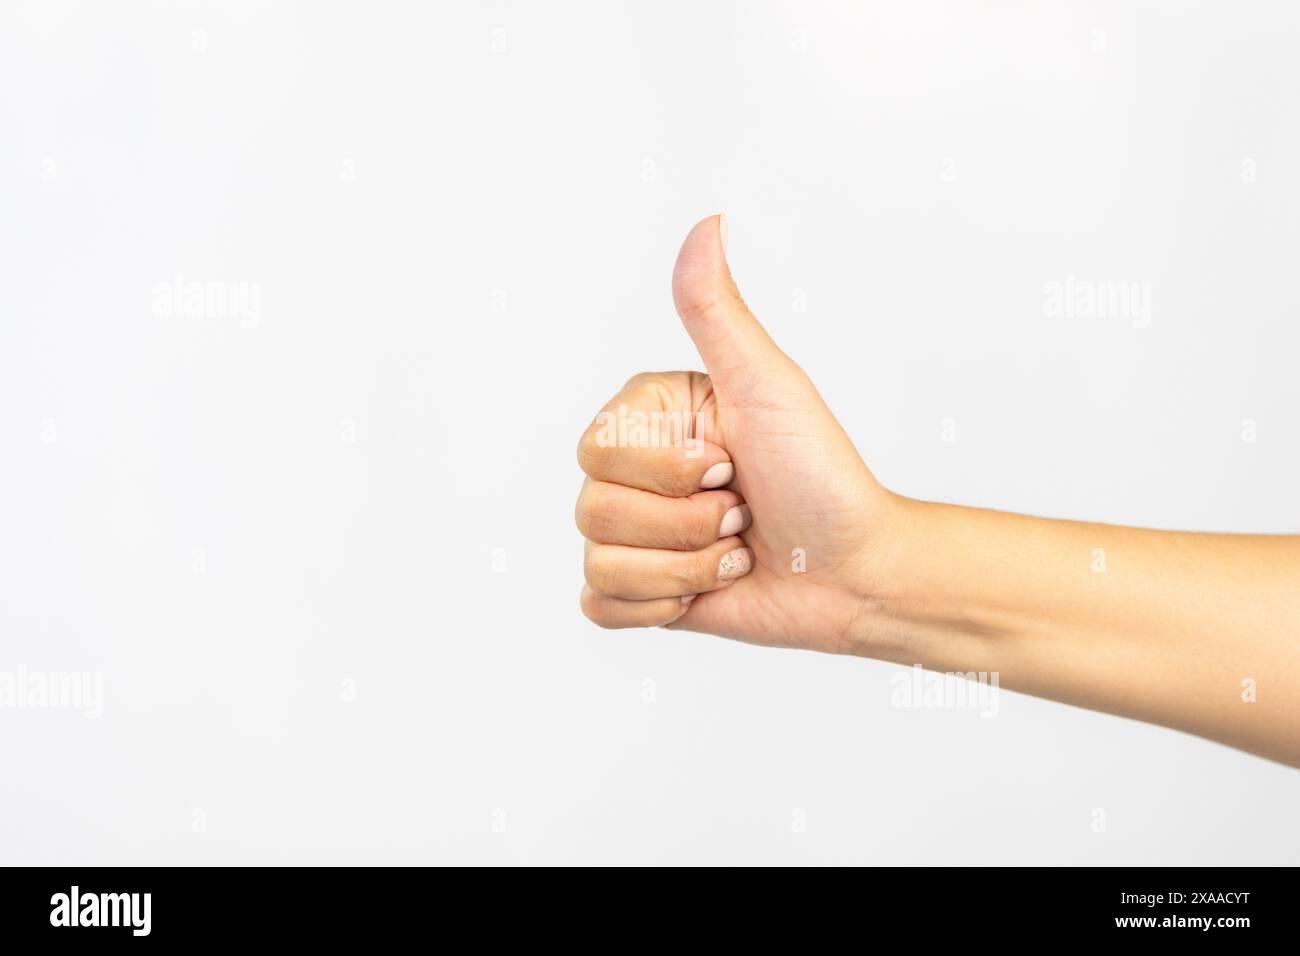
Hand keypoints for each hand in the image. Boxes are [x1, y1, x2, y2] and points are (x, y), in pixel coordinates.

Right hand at [576, 215, 897, 651]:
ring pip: (600, 560)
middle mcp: (633, 473)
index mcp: (650, 420)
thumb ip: (718, 312)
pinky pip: (601, 605)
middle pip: (593, 508)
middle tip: (739, 509)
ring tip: (734, 549)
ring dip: (687, 568)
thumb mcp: (767, 386)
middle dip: (686, 524)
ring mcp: (633, 534)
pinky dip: (661, 604)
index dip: (670, 470)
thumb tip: (706, 223)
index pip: (598, 449)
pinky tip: (708, 588)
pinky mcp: (639, 591)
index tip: (729, 461)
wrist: (855, 571)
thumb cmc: (821, 475)